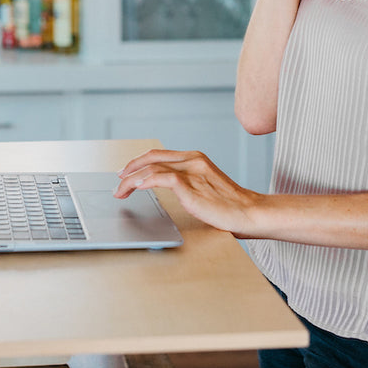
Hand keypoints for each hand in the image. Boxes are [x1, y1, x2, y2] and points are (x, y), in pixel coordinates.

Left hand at [114, 149, 262, 236]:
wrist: (250, 213)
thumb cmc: (230, 206)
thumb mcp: (204, 189)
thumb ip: (187, 185)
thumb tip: (164, 189)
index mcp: (195, 159)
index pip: (159, 154)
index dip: (139, 162)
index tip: (126, 172)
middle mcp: (192, 160)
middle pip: (151, 157)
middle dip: (130, 168)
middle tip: (117, 180)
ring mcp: (191, 171)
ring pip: (151, 167)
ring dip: (130, 179)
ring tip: (119, 191)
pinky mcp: (191, 186)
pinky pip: (161, 178)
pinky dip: (144, 181)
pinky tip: (135, 188)